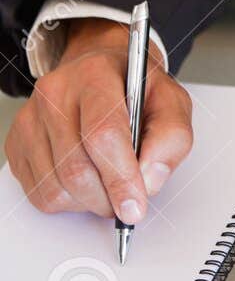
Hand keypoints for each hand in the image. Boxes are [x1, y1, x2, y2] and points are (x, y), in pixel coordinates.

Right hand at [4, 17, 192, 218]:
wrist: (102, 73)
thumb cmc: (136, 90)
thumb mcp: (171, 103)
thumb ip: (172, 138)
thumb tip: (149, 179)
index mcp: (96, 75)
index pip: (102, 135)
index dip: (120, 179)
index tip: (135, 207)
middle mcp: (55, 93)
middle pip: (76, 169)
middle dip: (108, 198)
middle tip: (128, 198)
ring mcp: (31, 118)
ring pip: (56, 187)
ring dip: (89, 202)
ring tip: (108, 182)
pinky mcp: (17, 142)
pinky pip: (39, 193)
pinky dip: (68, 200)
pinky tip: (86, 179)